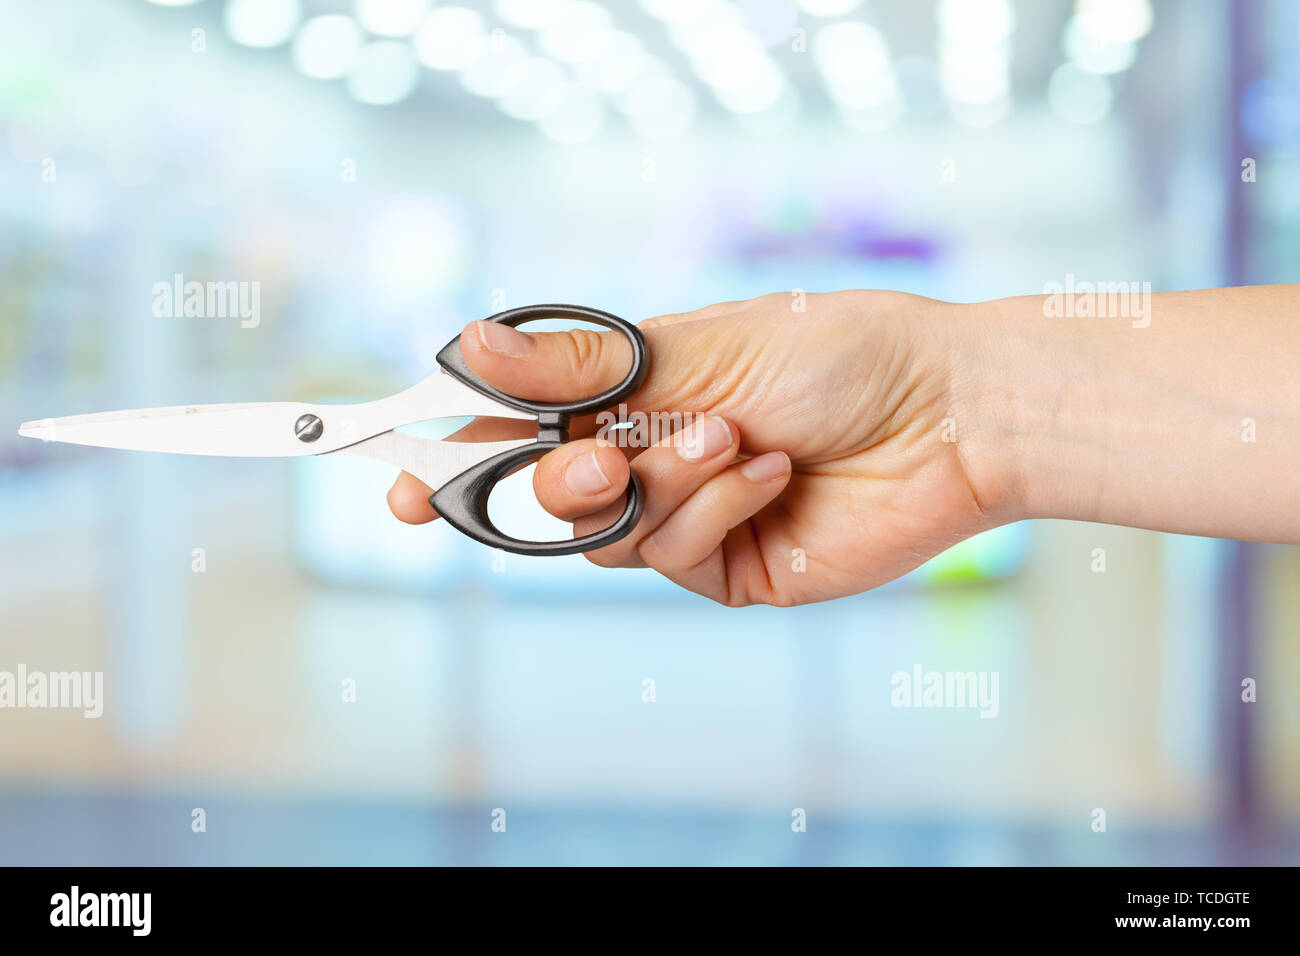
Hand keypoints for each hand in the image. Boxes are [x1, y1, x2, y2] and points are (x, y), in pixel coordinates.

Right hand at [387, 291, 999, 604]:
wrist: (944, 413)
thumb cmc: (834, 352)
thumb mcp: (697, 346)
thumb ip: (581, 369)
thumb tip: (468, 345)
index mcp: (629, 395)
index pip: (513, 429)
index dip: (449, 456)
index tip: (395, 479)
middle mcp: (645, 458)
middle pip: (539, 498)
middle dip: (554, 485)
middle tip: (597, 464)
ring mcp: (683, 519)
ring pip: (601, 536)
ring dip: (659, 486)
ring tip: (732, 442)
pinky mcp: (725, 568)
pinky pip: (671, 557)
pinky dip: (712, 510)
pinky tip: (772, 475)